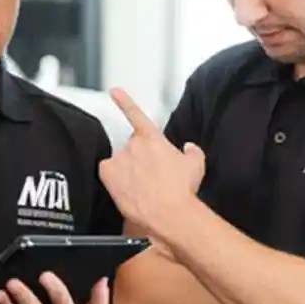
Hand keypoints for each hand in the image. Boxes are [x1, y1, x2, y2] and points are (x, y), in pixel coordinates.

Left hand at [99, 88, 205, 237]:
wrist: (169, 212)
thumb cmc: (182, 190)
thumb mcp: (196, 165)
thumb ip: (192, 151)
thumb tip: (189, 148)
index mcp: (153, 139)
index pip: (136, 114)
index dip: (124, 101)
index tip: (113, 91)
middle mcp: (133, 144)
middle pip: (131, 147)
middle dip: (139, 158)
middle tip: (151, 176)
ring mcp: (118, 158)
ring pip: (119, 161)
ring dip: (127, 170)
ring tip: (142, 187)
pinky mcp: (108, 174)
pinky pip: (107, 172)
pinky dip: (114, 179)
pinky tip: (128, 189)